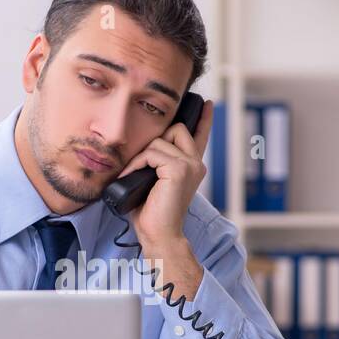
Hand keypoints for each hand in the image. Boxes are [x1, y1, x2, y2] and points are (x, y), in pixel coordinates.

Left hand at [118, 99, 213, 251]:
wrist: (160, 235)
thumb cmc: (153, 213)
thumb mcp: (155, 182)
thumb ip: (158, 163)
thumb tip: (145, 147)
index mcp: (192, 167)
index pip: (200, 136)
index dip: (204, 119)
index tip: (206, 103)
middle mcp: (196, 164)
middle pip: (176, 129)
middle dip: (155, 140)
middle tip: (142, 164)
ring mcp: (190, 165)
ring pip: (159, 141)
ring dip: (140, 157)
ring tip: (133, 175)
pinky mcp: (178, 169)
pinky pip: (151, 153)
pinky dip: (137, 164)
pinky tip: (132, 176)